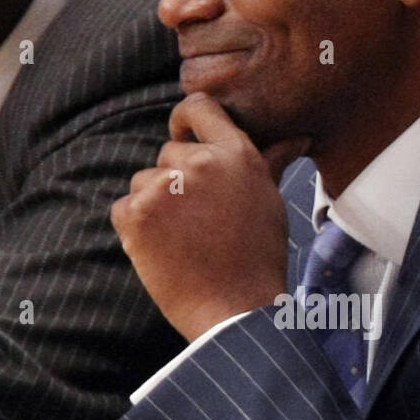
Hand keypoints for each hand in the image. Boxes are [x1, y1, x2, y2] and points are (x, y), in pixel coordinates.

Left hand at [111, 93, 308, 340]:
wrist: (235, 312)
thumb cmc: (257, 260)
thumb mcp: (269, 202)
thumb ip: (270, 162)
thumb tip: (296, 137)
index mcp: (236, 155)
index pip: (198, 107)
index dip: (185, 121)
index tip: (183, 138)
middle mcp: (200, 163)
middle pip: (167, 153)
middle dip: (176, 182)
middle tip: (199, 222)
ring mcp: (164, 188)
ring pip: (143, 181)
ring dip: (155, 206)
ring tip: (184, 240)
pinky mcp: (136, 215)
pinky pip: (124, 208)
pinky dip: (136, 230)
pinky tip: (164, 251)